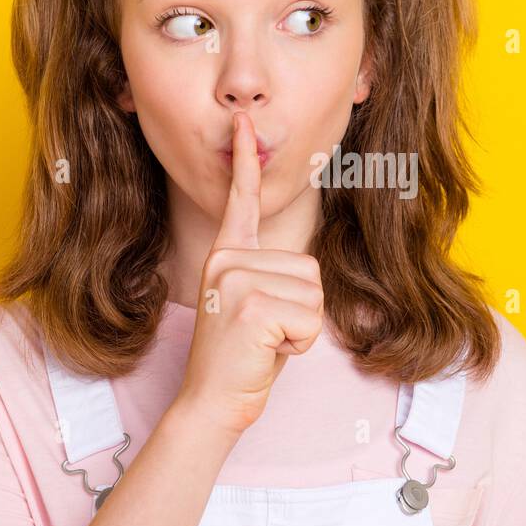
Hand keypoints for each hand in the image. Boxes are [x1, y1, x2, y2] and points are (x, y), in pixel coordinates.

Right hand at [173, 110, 324, 434]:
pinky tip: (266, 352)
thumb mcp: (254, 307)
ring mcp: (237, 280)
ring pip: (313, 295)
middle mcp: (227, 260)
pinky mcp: (252, 306)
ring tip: (265, 342)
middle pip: (308, 268)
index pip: (240, 202)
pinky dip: (299, 345)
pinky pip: (310, 319)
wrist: (212, 402)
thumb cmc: (241, 358)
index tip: (243, 123)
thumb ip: (269, 278)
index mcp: (226, 256)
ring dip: (301, 328)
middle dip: (301, 311)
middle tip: (264, 334)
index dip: (245, 162)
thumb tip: (302, 270)